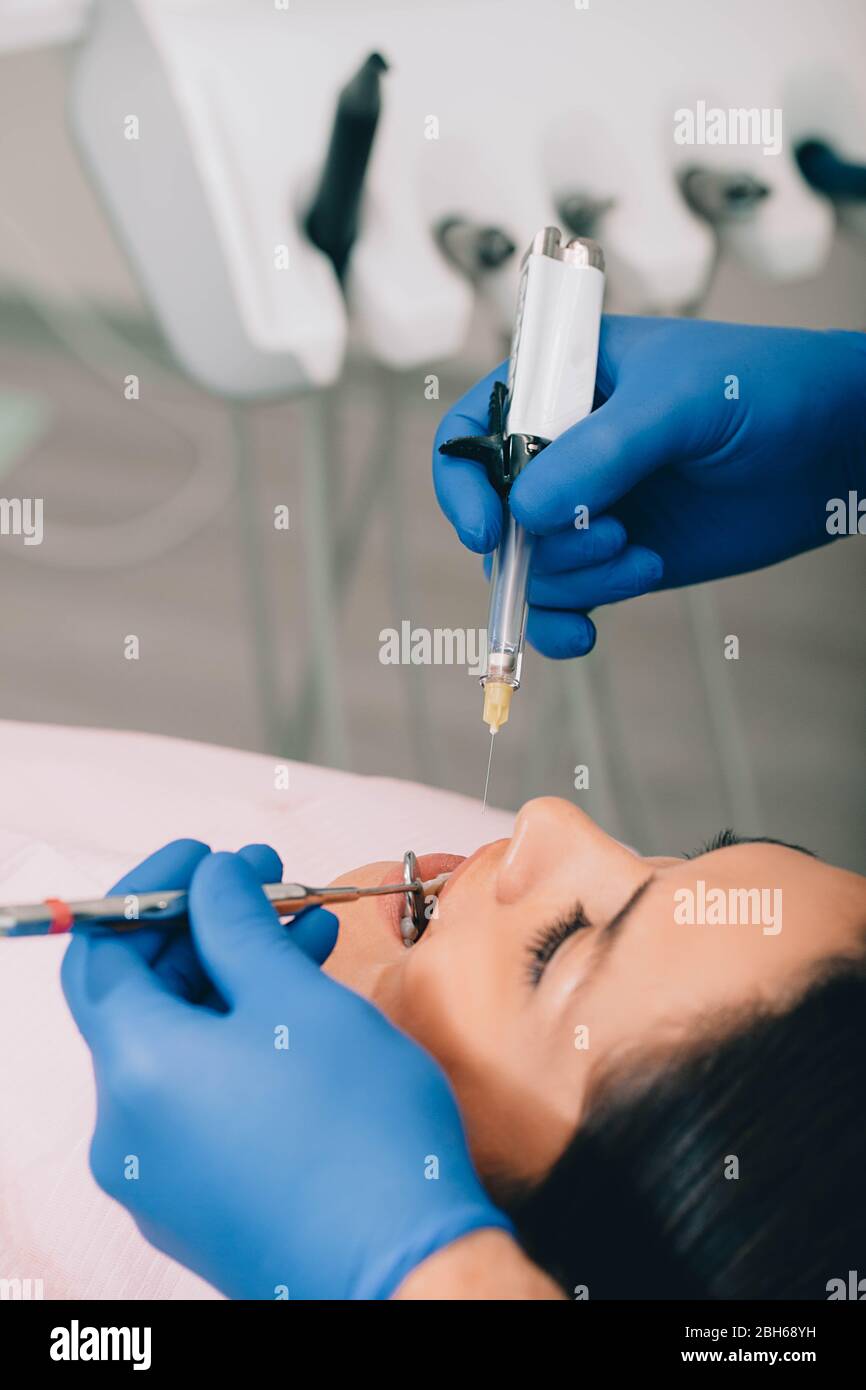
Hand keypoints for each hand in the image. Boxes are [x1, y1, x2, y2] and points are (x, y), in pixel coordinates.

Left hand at [62, 840, 508, 1299]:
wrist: (407, 1270)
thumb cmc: (362, 1139)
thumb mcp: (298, 1000)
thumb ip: (238, 926)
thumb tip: (210, 880)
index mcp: (139, 1071)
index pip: (102, 952)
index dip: (151, 890)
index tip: (206, 857)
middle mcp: (130, 1129)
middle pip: (140, 997)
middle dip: (204, 929)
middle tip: (266, 884)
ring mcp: (162, 1171)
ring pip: (179, 1045)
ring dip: (233, 979)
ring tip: (304, 934)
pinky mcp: (201, 1196)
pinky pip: (200, 1095)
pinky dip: (238, 1038)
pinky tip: (301, 1004)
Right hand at [434, 317, 865, 657]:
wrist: (836, 447)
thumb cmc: (764, 388)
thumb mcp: (680, 403)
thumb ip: (602, 452)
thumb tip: (524, 512)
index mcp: (559, 383)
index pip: (474, 430)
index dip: (462, 482)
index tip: (490, 528)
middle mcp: (561, 447)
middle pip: (494, 513)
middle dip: (538, 543)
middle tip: (611, 535)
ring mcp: (588, 507)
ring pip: (530, 567)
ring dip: (572, 581)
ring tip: (641, 561)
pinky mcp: (617, 557)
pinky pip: (559, 603)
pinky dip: (560, 626)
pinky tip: (589, 636)